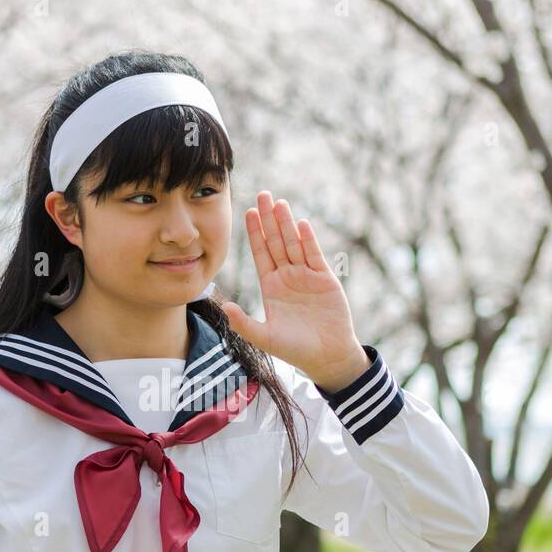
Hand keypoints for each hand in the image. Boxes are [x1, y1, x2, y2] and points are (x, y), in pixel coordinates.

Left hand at [222, 191, 369, 392]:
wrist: (326, 357)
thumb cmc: (295, 349)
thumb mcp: (264, 337)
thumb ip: (244, 323)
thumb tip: (225, 307)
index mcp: (271, 286)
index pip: (260, 253)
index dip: (254, 233)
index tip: (248, 212)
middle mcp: (287, 276)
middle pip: (276, 242)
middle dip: (269, 219)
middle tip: (262, 194)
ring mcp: (307, 276)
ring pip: (294, 244)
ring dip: (286, 223)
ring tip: (279, 202)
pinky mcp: (325, 279)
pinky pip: (314, 256)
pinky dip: (308, 240)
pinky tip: (301, 224)